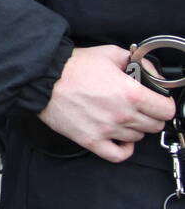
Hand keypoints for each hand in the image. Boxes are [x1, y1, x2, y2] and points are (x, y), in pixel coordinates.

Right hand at [39, 45, 176, 162]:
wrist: (42, 78)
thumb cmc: (72, 66)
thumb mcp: (109, 53)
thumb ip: (137, 61)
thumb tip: (152, 73)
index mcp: (130, 94)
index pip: (166, 110)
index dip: (163, 104)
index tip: (157, 102)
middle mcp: (122, 115)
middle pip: (154, 126)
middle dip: (150, 115)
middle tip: (139, 106)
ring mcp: (107, 130)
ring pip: (137, 138)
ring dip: (134, 128)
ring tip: (121, 116)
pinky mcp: (91, 140)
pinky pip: (118, 155)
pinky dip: (124, 149)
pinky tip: (120, 139)